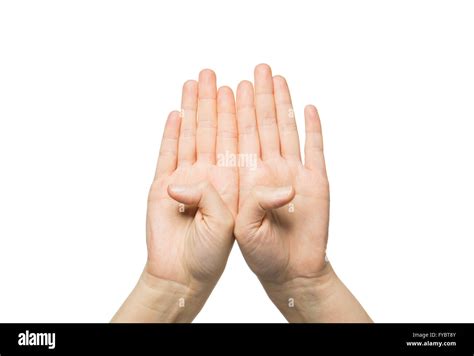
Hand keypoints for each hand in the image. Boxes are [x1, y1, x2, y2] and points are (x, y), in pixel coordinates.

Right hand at [113, 70, 237, 321]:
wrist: (183, 275)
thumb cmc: (212, 254)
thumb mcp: (238, 227)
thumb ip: (243, 202)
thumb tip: (212, 185)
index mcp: (236, 181)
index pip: (241, 138)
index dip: (243, 112)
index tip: (247, 85)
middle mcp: (213, 175)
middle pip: (216, 130)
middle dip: (216, 101)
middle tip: (214, 72)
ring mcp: (188, 179)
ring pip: (192, 136)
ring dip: (194, 110)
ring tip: (195, 82)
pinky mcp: (163, 186)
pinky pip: (168, 154)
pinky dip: (172, 135)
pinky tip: (177, 114)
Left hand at [234, 64, 370, 321]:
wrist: (291, 272)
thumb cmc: (261, 254)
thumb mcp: (235, 228)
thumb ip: (227, 202)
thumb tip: (230, 186)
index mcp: (244, 178)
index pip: (236, 136)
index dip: (232, 110)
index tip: (226, 85)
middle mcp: (267, 171)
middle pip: (261, 125)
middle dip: (257, 96)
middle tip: (257, 68)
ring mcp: (292, 174)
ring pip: (285, 130)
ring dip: (282, 104)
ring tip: (278, 79)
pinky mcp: (316, 182)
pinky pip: (314, 149)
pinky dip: (312, 129)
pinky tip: (308, 109)